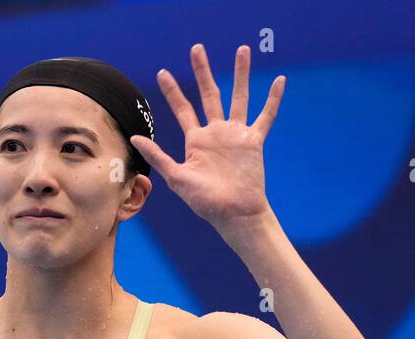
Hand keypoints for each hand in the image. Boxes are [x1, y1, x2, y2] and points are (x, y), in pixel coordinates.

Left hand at [130, 43, 284, 233]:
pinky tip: (279, 80)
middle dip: (202, 72)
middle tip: (196, 49)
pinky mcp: (254, 142)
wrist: (234, 214)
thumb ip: (158, 156)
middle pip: (209, 94)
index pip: (182, 109)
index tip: (162, 72)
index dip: (172, 91)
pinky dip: (273, 99)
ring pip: (239, 97)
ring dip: (241, 74)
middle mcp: (216, 133)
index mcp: (197, 141)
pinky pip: (266, 116)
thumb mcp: (177, 178)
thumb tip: (135, 138)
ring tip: (242, 50)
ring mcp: (236, 135)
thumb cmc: (205, 202)